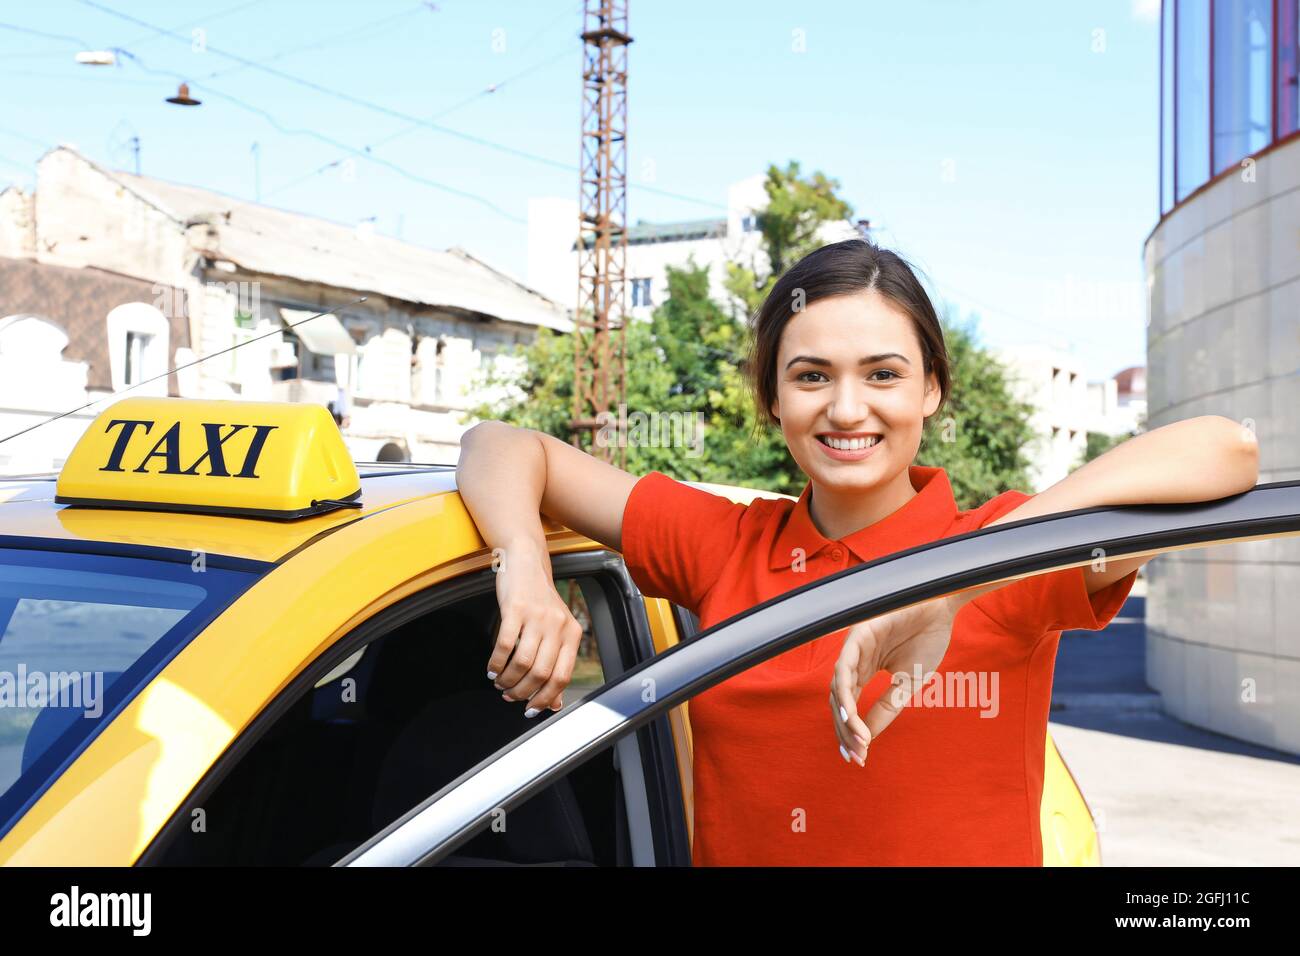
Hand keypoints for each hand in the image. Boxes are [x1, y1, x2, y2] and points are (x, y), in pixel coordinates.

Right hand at [487, 540, 582, 716]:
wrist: (526, 562)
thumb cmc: (539, 600)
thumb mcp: (555, 629)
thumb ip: (556, 664)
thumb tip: (553, 703)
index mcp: (572, 633)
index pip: (562, 676)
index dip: (545, 698)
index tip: (531, 709)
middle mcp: (558, 625)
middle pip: (541, 673)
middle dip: (522, 692)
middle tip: (509, 695)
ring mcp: (537, 616)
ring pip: (523, 662)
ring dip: (508, 680)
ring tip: (499, 682)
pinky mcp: (516, 608)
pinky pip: (504, 645)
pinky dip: (496, 663)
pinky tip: (492, 668)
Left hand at [829, 593, 961, 766]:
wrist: (943, 610)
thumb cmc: (927, 640)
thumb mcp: (907, 685)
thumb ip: (886, 708)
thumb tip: (866, 738)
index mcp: (865, 670)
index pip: (848, 706)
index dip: (850, 733)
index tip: (860, 758)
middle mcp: (855, 660)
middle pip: (838, 701)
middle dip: (845, 731)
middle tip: (857, 756)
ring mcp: (854, 647)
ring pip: (837, 688)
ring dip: (845, 718)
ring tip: (859, 742)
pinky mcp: (858, 635)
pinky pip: (844, 669)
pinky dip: (845, 694)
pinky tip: (852, 716)